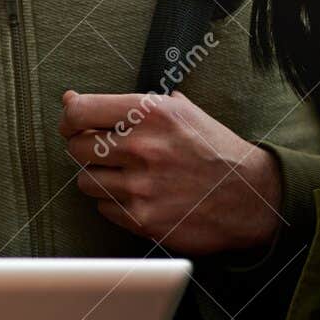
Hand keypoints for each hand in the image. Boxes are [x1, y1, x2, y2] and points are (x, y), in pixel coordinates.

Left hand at [59, 88, 281, 253]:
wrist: (250, 195)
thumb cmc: (212, 148)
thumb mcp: (179, 110)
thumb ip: (125, 105)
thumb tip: (71, 101)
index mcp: (151, 112)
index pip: (80, 112)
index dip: (69, 119)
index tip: (72, 125)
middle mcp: (143, 147)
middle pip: (77, 148)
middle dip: (85, 149)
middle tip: (104, 152)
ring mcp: (142, 186)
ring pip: (86, 180)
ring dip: (99, 177)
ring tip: (127, 175)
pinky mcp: (143, 219)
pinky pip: (104, 207)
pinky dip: (115, 202)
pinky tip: (139, 195)